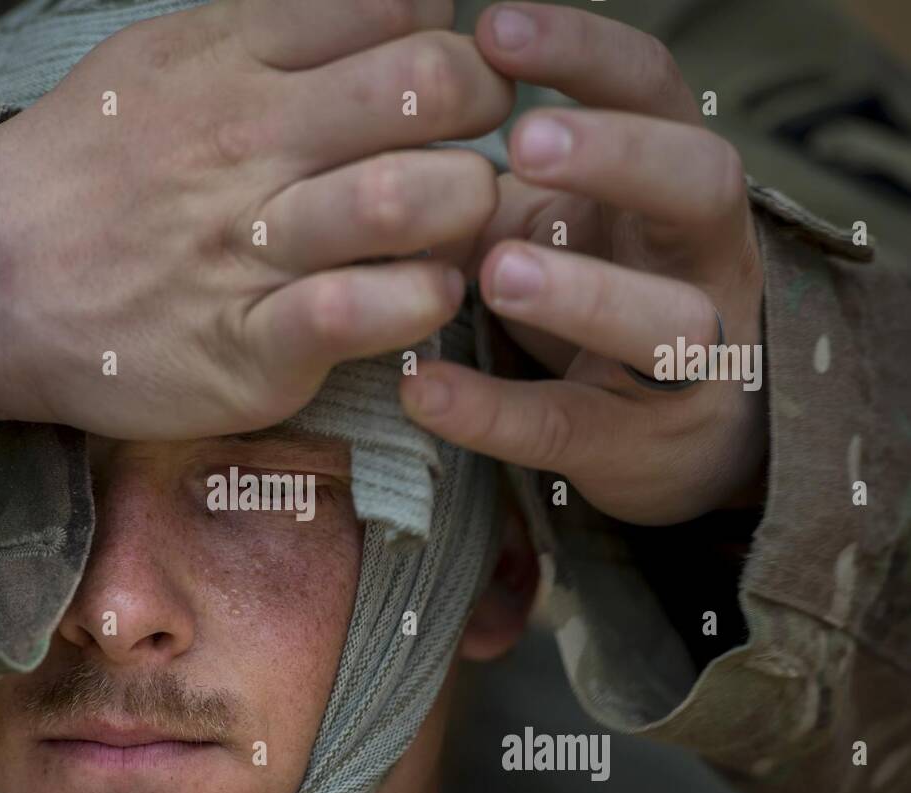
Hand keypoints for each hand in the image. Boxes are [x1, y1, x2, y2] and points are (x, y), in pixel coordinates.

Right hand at [0, 0, 513, 438]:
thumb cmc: (91, 169)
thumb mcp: (164, 58)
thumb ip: (271, 29)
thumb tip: (382, 3)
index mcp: (234, 59)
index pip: (401, 7)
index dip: (457, 37)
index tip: (449, 82)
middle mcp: (250, 142)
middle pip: (431, 87)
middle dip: (484, 114)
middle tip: (468, 150)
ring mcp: (249, 248)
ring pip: (411, 196)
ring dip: (465, 210)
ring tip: (451, 231)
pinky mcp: (248, 347)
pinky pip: (364, 311)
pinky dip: (419, 301)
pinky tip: (419, 296)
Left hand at [401, 2, 766, 524]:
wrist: (672, 430)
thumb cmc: (596, 289)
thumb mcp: (559, 219)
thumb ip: (500, 176)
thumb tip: (395, 102)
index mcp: (674, 181)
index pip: (655, 92)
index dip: (586, 55)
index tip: (495, 27)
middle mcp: (703, 258)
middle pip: (700, 186)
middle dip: (620, 156)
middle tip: (524, 142)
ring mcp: (688, 360)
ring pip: (667, 322)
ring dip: (584, 293)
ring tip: (498, 273)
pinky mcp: (635, 444)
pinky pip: (570, 426)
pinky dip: (493, 412)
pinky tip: (421, 391)